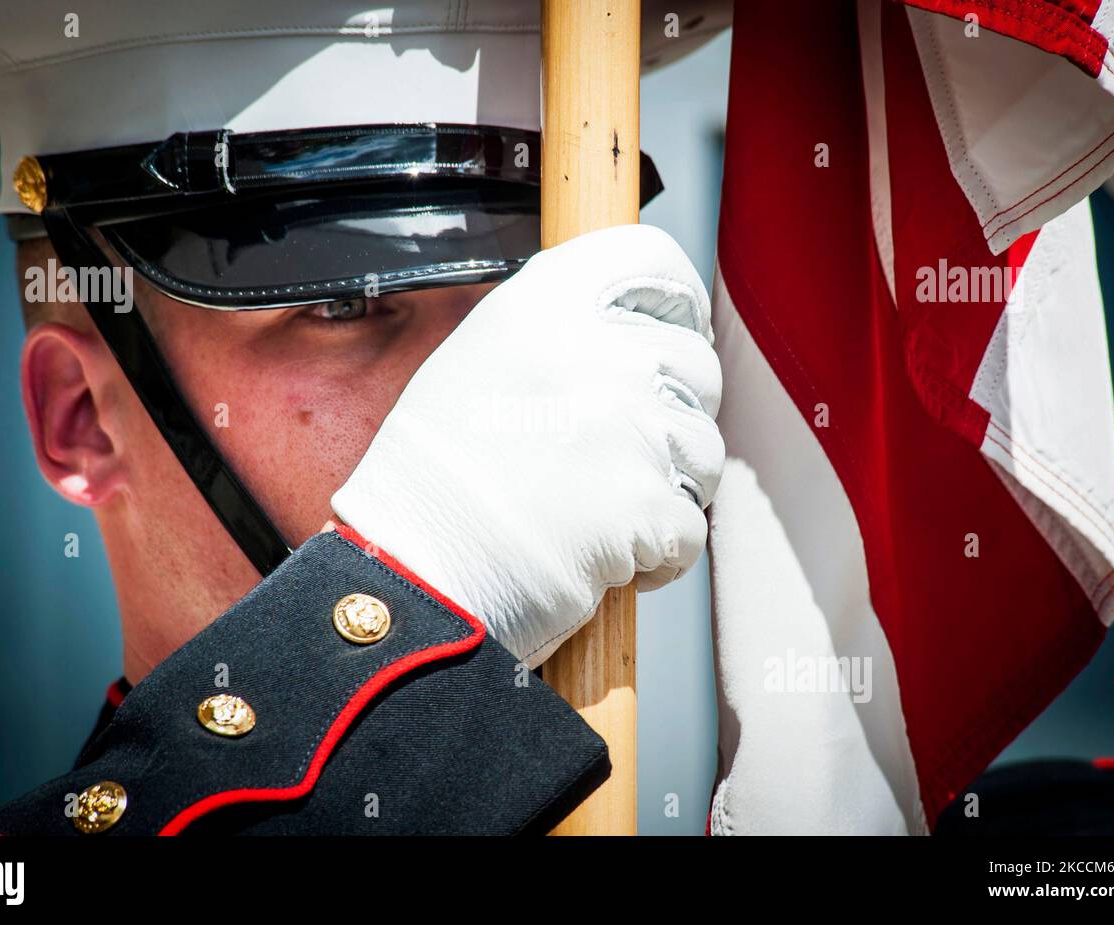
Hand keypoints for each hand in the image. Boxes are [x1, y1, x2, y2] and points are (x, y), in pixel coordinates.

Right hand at [332, 224, 723, 666]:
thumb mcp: (476, 361)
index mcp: (544, 305)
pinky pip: (688, 526)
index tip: (670, 333)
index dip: (673, 301)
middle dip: (670, 413)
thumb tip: (627, 334)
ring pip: (702, 450)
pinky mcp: (650, 507)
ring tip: (596, 508)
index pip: (651, 260)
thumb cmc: (430, 479)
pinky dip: (656, 552)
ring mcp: (631, 430)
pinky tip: (598, 554)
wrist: (411, 571)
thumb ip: (557, 334)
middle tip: (613, 452)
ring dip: (665, 485)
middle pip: (694, 366)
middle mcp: (596, 353)